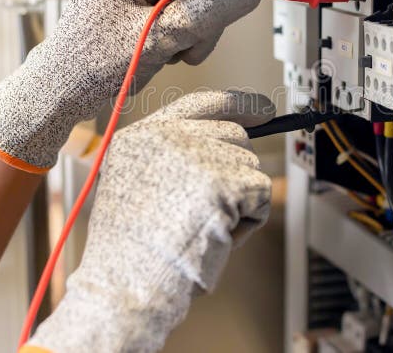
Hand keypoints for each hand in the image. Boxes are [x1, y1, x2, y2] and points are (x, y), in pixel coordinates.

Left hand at [0, 0, 286, 171]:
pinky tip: (168, 51)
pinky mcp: (139, 2)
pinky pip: (181, 10)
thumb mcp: (158, 38)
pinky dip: (186, 34)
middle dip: (210, 14)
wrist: (61, 91)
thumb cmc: (92, 65)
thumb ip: (207, 11)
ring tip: (174, 54)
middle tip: (195, 46)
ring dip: (198, 30)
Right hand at [26, 90, 275, 352]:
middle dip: (235, 171)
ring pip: (250, 165)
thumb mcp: (137, 187)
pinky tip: (218, 236)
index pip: (199, 104)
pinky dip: (250, 219)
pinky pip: (260, 192)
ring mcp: (194, 156)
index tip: (264, 108)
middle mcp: (165, 137)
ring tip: (203, 227)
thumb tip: (230, 145)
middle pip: (234, 135)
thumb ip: (175, 158)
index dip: (238, 104)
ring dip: (240, 201)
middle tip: (210, 210)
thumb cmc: (134, 255)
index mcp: (140, 137)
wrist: (128, 287)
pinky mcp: (221, 181)